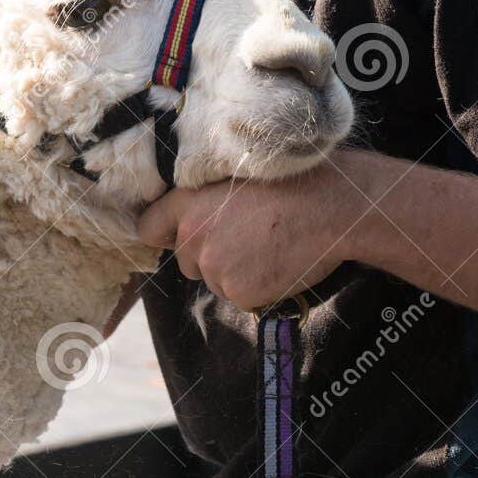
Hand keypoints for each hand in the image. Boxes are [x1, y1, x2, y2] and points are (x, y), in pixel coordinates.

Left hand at [135, 155, 371, 311]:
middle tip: (248, 238)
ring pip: (216, 281)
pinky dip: (258, 288)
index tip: (173, 237)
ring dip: (237, 274)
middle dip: (210, 257)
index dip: (162, 235)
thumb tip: (191, 226)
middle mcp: (192, 236)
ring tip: (270, 247)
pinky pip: (241, 297)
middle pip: (186, 262)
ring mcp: (214, 267)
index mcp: (189, 202)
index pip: (148, 227)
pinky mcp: (237, 291)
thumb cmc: (292, 185)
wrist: (328, 207)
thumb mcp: (238, 180)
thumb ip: (207, 202)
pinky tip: (279, 264)